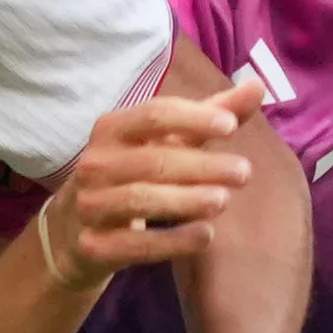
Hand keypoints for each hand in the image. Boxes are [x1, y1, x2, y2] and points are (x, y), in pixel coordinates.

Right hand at [45, 74, 273, 278]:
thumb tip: (258, 86)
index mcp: (112, 129)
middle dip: (200, 166)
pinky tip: (205, 236)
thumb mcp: (167, 142)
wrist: (74, 229)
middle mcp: (95, 164)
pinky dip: (172, 241)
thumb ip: (210, 116)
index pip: (153, 115)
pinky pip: (135, 244)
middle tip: (244, 172)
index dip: (192, 118)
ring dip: (186, 200)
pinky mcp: (93, 245)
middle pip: (152, 161)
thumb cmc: (132, 173)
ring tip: (224, 201)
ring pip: (140, 200)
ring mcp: (91, 206)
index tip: (231, 127)